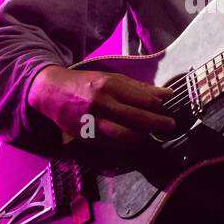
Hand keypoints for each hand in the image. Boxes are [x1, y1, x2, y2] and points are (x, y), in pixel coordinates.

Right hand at [27, 66, 176, 145]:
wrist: (53, 92)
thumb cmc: (86, 83)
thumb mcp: (111, 79)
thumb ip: (139, 88)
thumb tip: (166, 94)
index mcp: (108, 85)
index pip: (142, 99)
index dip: (158, 106)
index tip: (168, 108)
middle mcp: (101, 104)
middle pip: (137, 118)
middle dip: (157, 124)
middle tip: (170, 125)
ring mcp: (92, 122)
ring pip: (125, 136)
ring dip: (142, 137)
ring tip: (150, 134)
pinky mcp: (86, 136)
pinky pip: (112, 144)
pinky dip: (126, 144)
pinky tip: (134, 140)